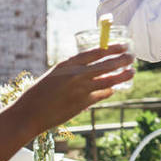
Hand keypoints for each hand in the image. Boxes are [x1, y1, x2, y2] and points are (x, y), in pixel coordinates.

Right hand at [15, 44, 133, 133]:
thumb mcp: (55, 75)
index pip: (95, 52)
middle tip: (132, 57)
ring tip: (132, 72)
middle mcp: (76, 75)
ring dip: (123, 76)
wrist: (29, 114)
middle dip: (122, 60)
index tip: (123, 45)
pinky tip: (113, 89)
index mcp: (67, 64)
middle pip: (106, 65)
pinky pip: (101, 95)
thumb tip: (92, 67)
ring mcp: (81, 90)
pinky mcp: (83, 104)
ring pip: (109, 81)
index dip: (112, 48)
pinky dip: (109, 91)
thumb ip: (73, 70)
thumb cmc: (38, 93)